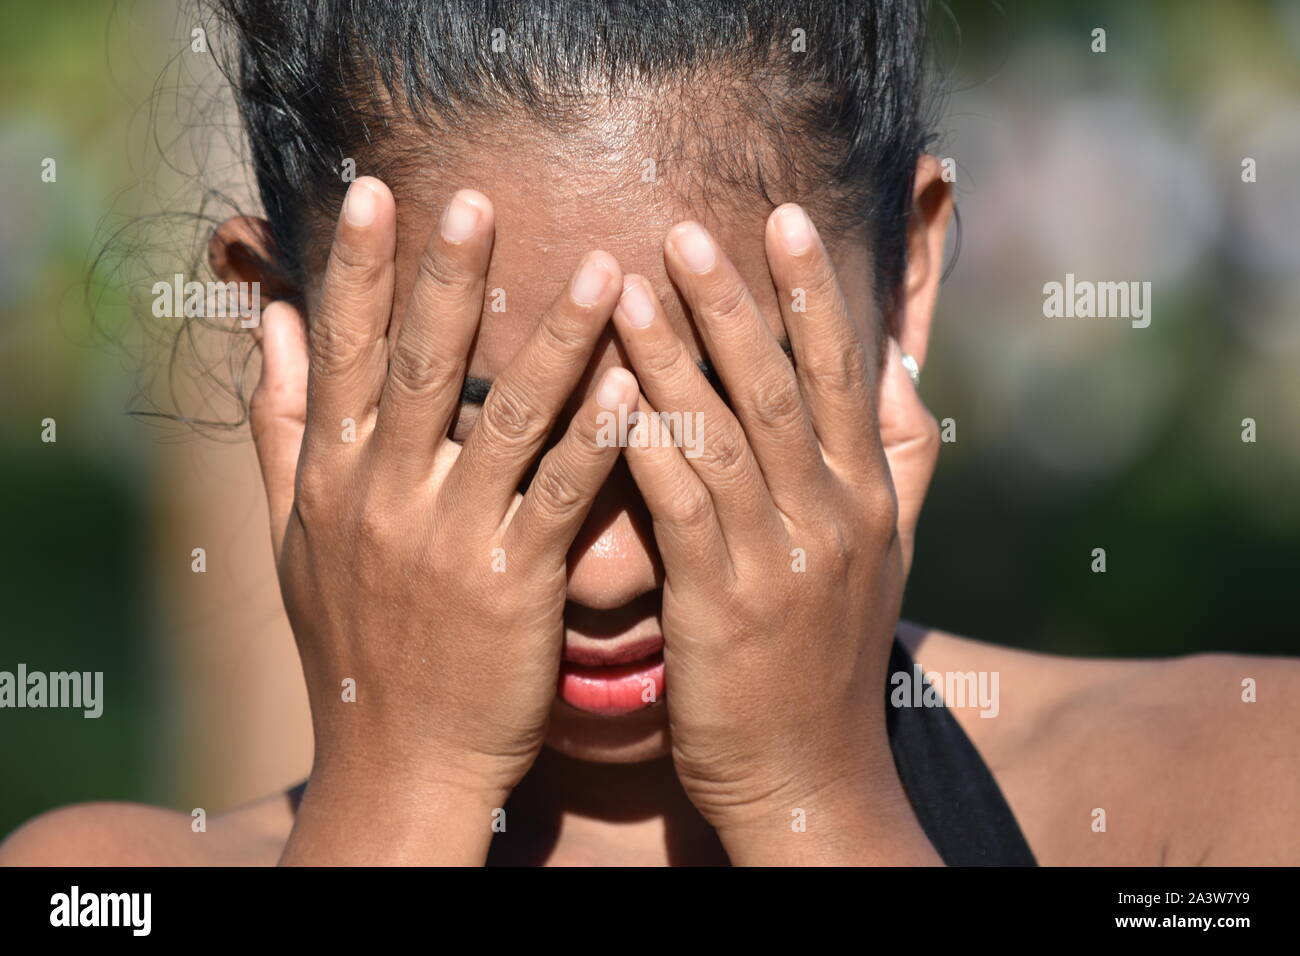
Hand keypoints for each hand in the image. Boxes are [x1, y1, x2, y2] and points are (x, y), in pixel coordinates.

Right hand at [246, 178, 635, 861]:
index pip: (343, 356)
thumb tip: (269, 325)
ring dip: (554, 338)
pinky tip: (635, 381)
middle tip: (477, 198)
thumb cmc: (352, 647)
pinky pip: (564, 497)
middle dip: (447, 278)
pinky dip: (599, 437)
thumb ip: (283, 425)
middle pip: (420, 370)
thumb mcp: (294, 537)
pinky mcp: (514, 586)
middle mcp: (383, 499)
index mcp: (331, 481)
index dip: (359, 271)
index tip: (376, 192)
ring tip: (601, 267)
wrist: (396, 761)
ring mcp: (450, 542)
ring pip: (507, 420)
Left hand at [611, 206, 940, 863]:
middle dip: (735, 302)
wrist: (813, 779)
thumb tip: (903, 373)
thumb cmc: (831, 662)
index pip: (844, 375)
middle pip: (783, 387)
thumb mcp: (891, 557)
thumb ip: (903, 462)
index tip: (782, 217)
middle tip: (686, 226)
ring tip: (619, 287)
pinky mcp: (723, 605)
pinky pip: (681, 507)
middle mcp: (834, 517)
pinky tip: (609, 395)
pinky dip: (647, 445)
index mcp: (870, 499)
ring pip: (724, 435)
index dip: (813, 294)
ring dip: (671, 357)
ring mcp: (781, 561)